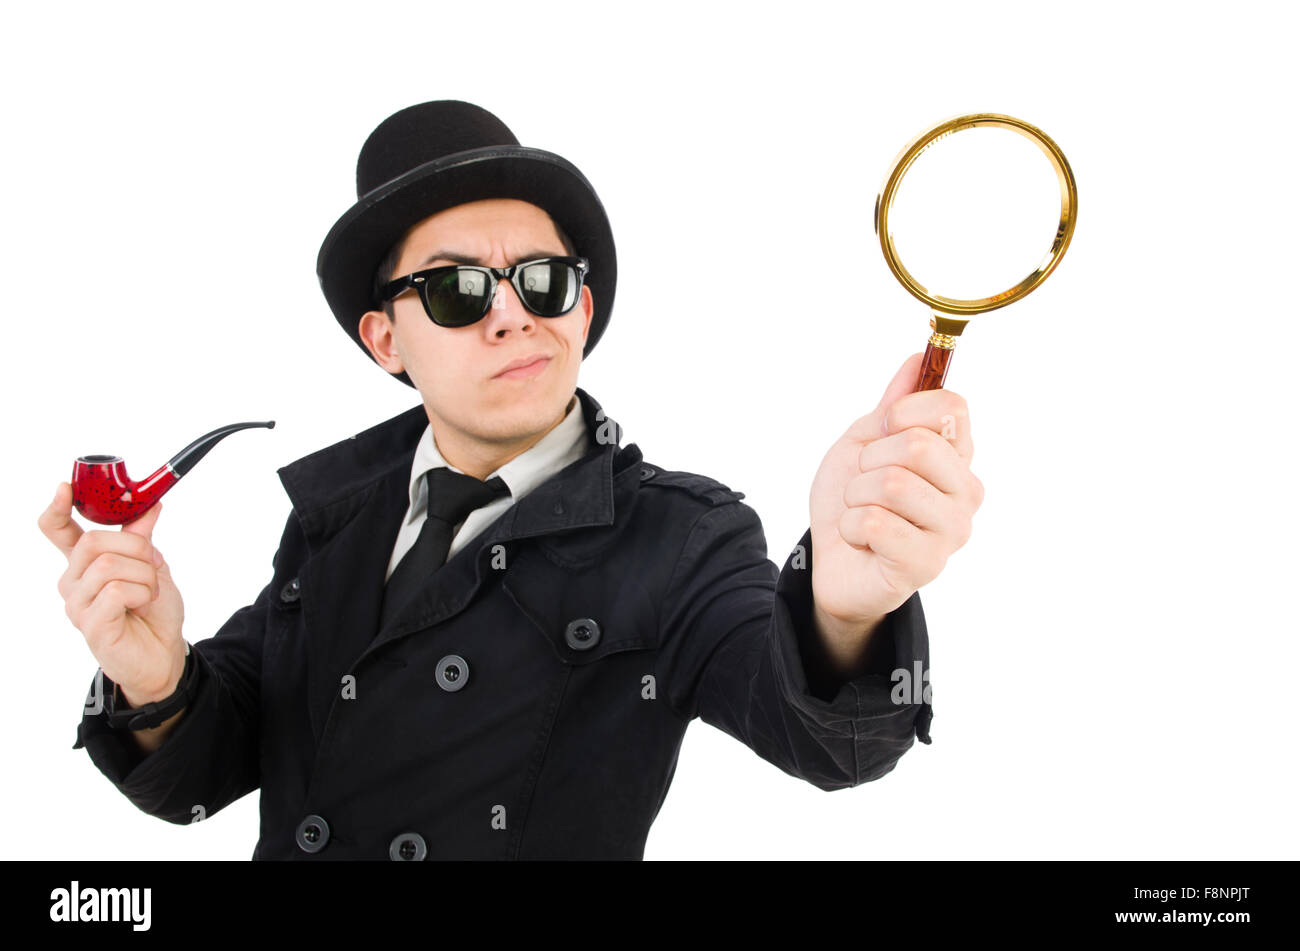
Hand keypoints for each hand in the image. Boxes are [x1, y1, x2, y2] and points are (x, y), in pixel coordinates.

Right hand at [39, 482, 186, 705]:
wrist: (164, 653)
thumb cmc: (153, 611)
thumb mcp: (152, 565)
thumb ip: (142, 537)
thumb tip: (150, 504)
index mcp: (84, 563)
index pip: (56, 530)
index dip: (58, 508)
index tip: (65, 487)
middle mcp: (73, 581)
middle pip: (94, 541)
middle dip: (135, 548)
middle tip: (151, 567)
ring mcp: (77, 603)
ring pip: (109, 565)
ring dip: (144, 576)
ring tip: (148, 594)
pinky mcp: (89, 623)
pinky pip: (116, 591)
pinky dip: (141, 593)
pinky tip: (141, 607)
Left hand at [809, 352, 984, 629]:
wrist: (831, 559)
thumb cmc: (853, 501)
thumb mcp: (863, 442)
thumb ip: (893, 405)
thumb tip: (918, 358)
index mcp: (956, 457)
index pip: (953, 408)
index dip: (904, 411)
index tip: (882, 429)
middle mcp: (966, 492)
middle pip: (918, 445)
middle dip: (869, 460)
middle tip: (865, 484)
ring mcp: (952, 531)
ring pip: (893, 484)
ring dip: (857, 496)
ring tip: (862, 512)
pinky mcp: (927, 564)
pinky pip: (875, 522)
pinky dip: (851, 526)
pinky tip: (862, 540)